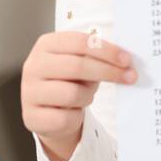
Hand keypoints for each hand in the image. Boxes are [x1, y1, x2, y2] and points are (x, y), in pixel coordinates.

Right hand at [21, 31, 134, 160]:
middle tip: (130, 77)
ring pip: (73, 94)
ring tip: (86, 96)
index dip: (106, 51)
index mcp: (46, 45)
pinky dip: (76, 116)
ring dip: (88, 96)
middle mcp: (33, 66)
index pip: (79, 42)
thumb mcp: (80, 63)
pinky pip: (66, 117)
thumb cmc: (69, 81)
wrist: (48, 112)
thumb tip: (125, 61)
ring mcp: (29, 92)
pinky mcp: (32, 116)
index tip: (127, 59)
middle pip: (77, 66)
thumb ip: (97, 57)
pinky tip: (73, 112)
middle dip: (108, 71)